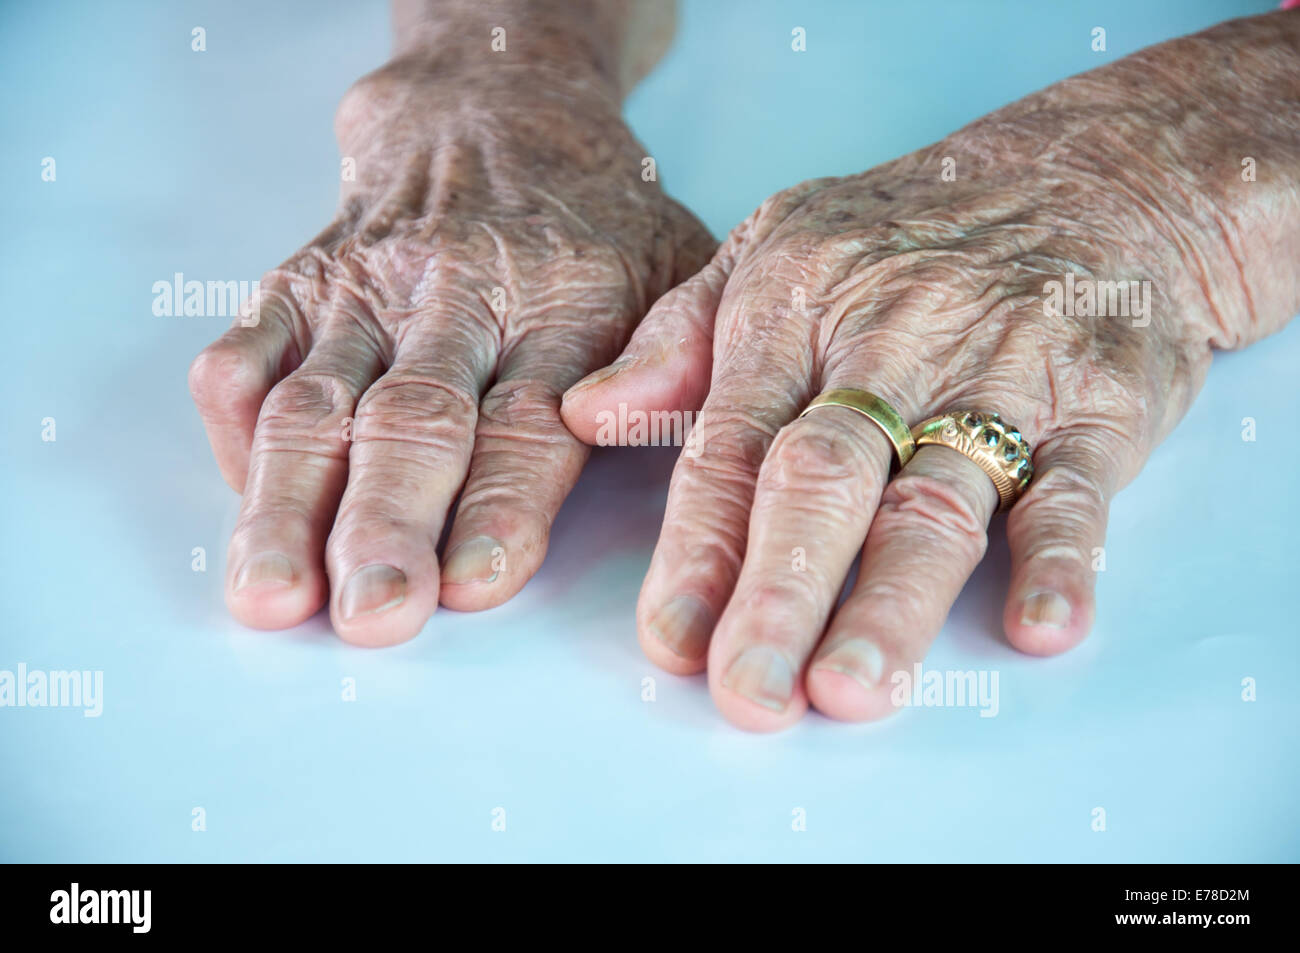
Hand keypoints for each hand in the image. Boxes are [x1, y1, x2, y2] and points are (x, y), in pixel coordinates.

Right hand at [190, 30, 711, 644]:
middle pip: (417, 420)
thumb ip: (680, 359)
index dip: (501, 503)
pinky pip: (243, 360)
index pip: (530, 416)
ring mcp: (368, 288)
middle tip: (375, 612)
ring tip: (273, 593)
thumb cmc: (600, 218)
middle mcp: (458, 294)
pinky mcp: (300, 283)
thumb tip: (662, 446)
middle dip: (388, 524)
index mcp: (568, 299)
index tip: (474, 583)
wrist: (495, 107)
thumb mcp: (682, 266)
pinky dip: (234, 439)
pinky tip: (247, 509)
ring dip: (290, 505)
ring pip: (316, 403)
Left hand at [562, 12, 1299, 729]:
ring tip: (852, 688)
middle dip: (780, 591)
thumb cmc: (907, 233)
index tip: (670, 641)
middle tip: (748, 692)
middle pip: (823, 482)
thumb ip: (677, 337)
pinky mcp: (1095, 405)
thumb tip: (582, 410)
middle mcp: (887, 351)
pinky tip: (1038, 628)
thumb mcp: (773, 247)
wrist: (1086, 178)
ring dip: (894, 599)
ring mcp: (995, 378)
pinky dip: (1060, 558)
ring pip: (935, 499)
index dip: (698, 548)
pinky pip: (1076, 486)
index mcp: (794, 316)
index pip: (732, 447)